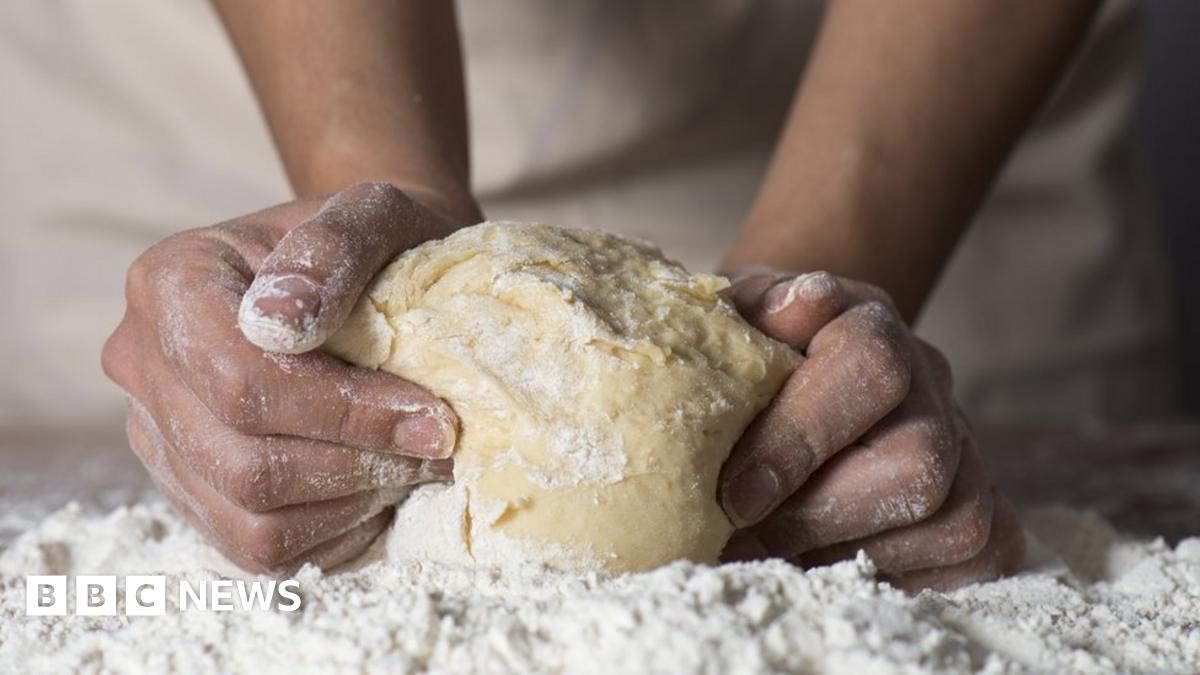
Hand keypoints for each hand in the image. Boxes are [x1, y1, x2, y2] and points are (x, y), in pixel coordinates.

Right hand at [103, 182, 468, 573]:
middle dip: (359, 463)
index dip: (346, 414)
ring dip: (352, 501)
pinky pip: (258, 549)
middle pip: (243, 462)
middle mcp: (143, 364)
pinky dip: (334, 529)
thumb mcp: (379, 212)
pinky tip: (378, 485)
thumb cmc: (381, 240)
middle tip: (440, 446)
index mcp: (169, 283)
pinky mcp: (195, 489)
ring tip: (413, 462)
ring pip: (249, 519)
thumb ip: (336, 246)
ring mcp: (161, 435)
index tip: (434, 417)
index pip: (240, 382)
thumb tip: (281, 320)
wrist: (372, 271)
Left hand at [719, 269, 1023, 591]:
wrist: (787, 359)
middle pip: (918, 463)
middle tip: (742, 539)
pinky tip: (828, 565)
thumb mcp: (732, 317)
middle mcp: (931, 381)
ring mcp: (966, 442)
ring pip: (953, 522)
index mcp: (869, 323)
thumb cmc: (749, 346)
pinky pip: (981, 555)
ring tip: (773, 555)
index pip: (870, 367)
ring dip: (848, 555)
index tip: (732, 497)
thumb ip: (752, 312)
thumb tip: (796, 305)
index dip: (800, 440)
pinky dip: (901, 577)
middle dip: (816, 518)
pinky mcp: (982, 498)